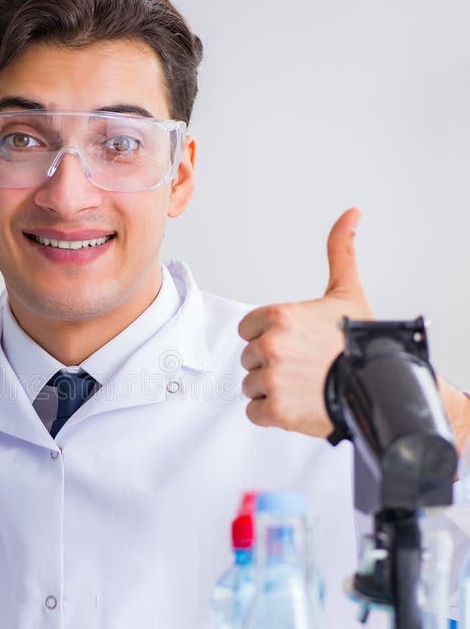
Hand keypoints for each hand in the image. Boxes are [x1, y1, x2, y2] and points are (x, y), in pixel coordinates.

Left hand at [238, 208, 372, 437]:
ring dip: (272, 390)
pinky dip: (272, 414)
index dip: (268, 337)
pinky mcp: (276, 410)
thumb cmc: (362, 343)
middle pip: (250, 357)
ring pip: (251, 386)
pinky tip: (297, 404)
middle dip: (272, 364)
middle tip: (304, 367)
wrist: (380, 386)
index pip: (248, 329)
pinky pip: (255, 412)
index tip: (294, 344)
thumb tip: (351, 214)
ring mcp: (272, 379)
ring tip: (303, 386)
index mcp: (279, 316)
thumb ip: (340, 252)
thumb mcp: (347, 292)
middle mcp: (271, 345)